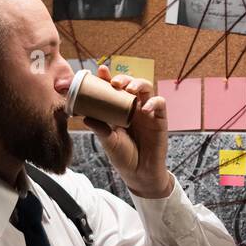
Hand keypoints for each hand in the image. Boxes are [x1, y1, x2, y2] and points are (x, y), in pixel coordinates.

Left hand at [84, 63, 172, 199]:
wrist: (140, 174)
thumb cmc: (124, 157)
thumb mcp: (109, 143)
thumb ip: (100, 130)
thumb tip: (85, 118)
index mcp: (119, 109)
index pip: (113, 88)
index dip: (107, 77)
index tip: (100, 71)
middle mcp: (133, 107)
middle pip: (130, 83)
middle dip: (123, 78)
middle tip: (114, 82)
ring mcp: (147, 112)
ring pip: (146, 87)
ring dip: (138, 84)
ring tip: (129, 89)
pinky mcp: (160, 119)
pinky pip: (159, 103)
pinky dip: (153, 102)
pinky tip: (144, 109)